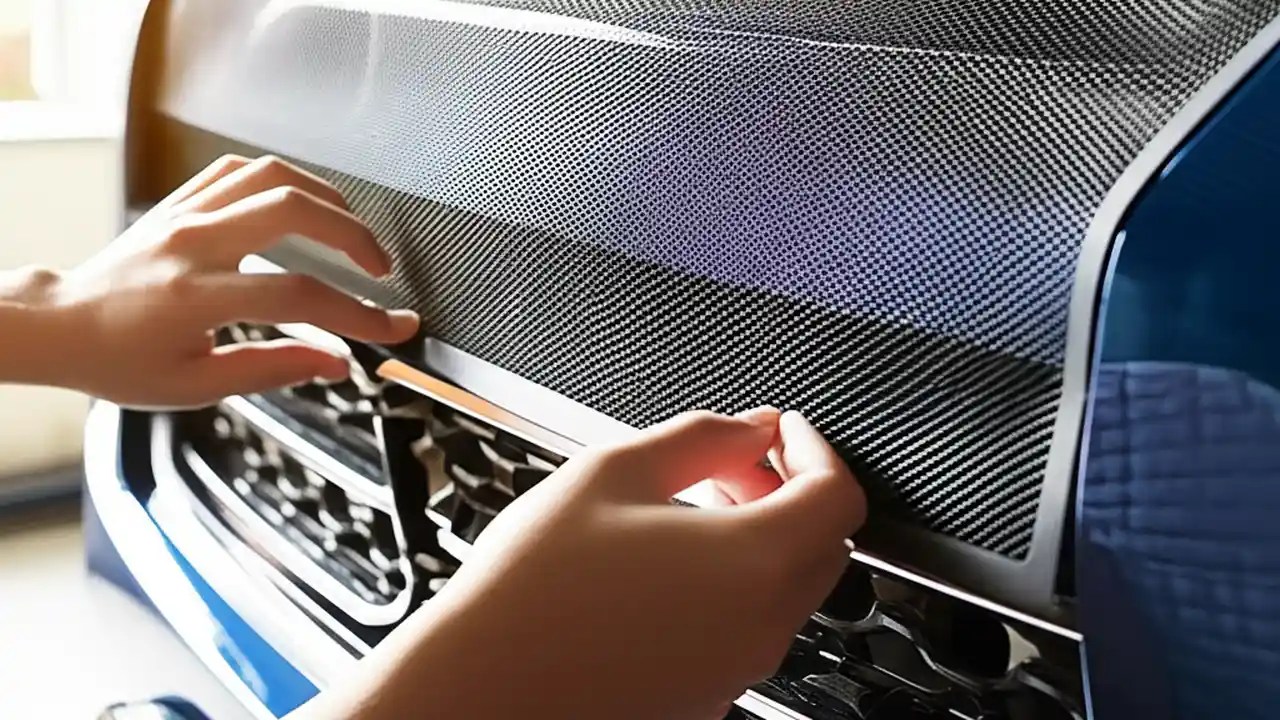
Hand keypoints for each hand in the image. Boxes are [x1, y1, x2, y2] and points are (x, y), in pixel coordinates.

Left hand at [15, 154, 418, 407]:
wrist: (61, 325)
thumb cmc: (119, 359)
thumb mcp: (195, 385)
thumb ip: (271, 370)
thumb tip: (335, 363)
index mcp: (196, 297)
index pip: (299, 296)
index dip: (359, 314)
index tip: (393, 327)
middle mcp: (192, 245)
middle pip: (293, 211)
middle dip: (354, 236)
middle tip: (380, 268)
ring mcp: (185, 215)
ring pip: (271, 175)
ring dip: (326, 199)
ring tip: (352, 232)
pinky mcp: (180, 202)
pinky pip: (240, 169)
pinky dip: (283, 181)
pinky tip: (302, 207)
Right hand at [331, 409, 865, 719]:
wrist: (480, 687)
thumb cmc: (532, 590)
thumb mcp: (615, 471)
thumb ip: (703, 436)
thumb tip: (752, 428)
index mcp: (754, 562)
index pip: (838, 495)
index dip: (814, 448)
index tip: (784, 430)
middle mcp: (761, 627)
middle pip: (823, 546)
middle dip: (790, 491)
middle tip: (734, 463)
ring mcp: (737, 671)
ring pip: (784, 590)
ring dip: (761, 538)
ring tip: (689, 510)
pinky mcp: (706, 698)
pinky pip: (744, 631)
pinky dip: (732, 588)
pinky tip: (668, 568)